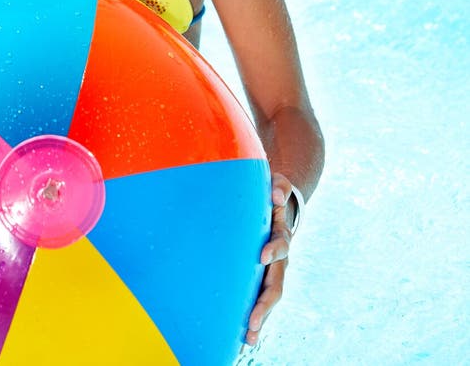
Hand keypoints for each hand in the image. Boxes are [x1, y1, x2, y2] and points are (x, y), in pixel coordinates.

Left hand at [245, 172, 295, 345]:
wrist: (278, 204)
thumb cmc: (272, 194)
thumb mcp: (278, 184)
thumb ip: (279, 188)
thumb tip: (276, 197)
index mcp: (280, 234)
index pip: (280, 243)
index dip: (273, 249)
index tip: (262, 255)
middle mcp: (279, 258)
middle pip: (276, 284)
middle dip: (265, 304)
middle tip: (253, 321)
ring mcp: (271, 270)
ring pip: (269, 298)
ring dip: (260, 318)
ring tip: (249, 339)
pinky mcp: (260, 276)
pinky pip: (259, 298)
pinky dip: (253, 317)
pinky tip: (243, 337)